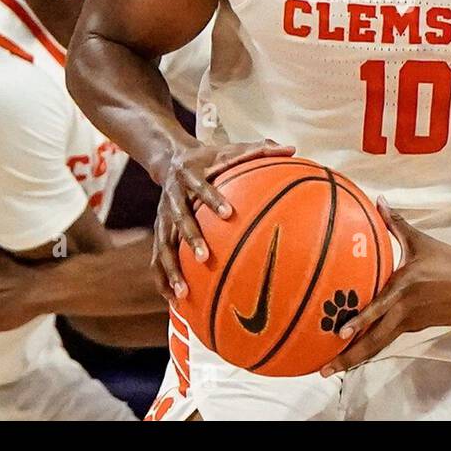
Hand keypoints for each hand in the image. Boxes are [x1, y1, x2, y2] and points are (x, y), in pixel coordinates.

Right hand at [152, 139, 294, 301]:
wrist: (172, 159)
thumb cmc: (211, 158)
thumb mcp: (231, 148)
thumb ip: (260, 149)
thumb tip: (293, 149)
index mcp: (191, 176)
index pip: (202, 186)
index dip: (212, 199)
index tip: (228, 213)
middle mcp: (173, 197)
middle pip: (179, 219)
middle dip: (190, 238)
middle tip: (205, 257)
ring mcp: (163, 217)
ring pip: (163, 245)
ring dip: (172, 269)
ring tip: (183, 293)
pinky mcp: (160, 232)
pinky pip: (158, 259)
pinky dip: (164, 279)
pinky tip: (174, 302)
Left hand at [320, 198, 450, 375]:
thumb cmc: (449, 260)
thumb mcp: (420, 241)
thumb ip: (395, 223)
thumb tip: (379, 200)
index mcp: (403, 287)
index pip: (378, 308)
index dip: (359, 321)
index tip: (339, 333)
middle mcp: (405, 310)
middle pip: (374, 340)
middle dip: (349, 356)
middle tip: (325, 370)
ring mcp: (412, 322)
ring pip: (381, 343)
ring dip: (359, 356)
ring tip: (336, 367)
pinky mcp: (418, 327)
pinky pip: (392, 337)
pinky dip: (374, 345)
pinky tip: (359, 349)